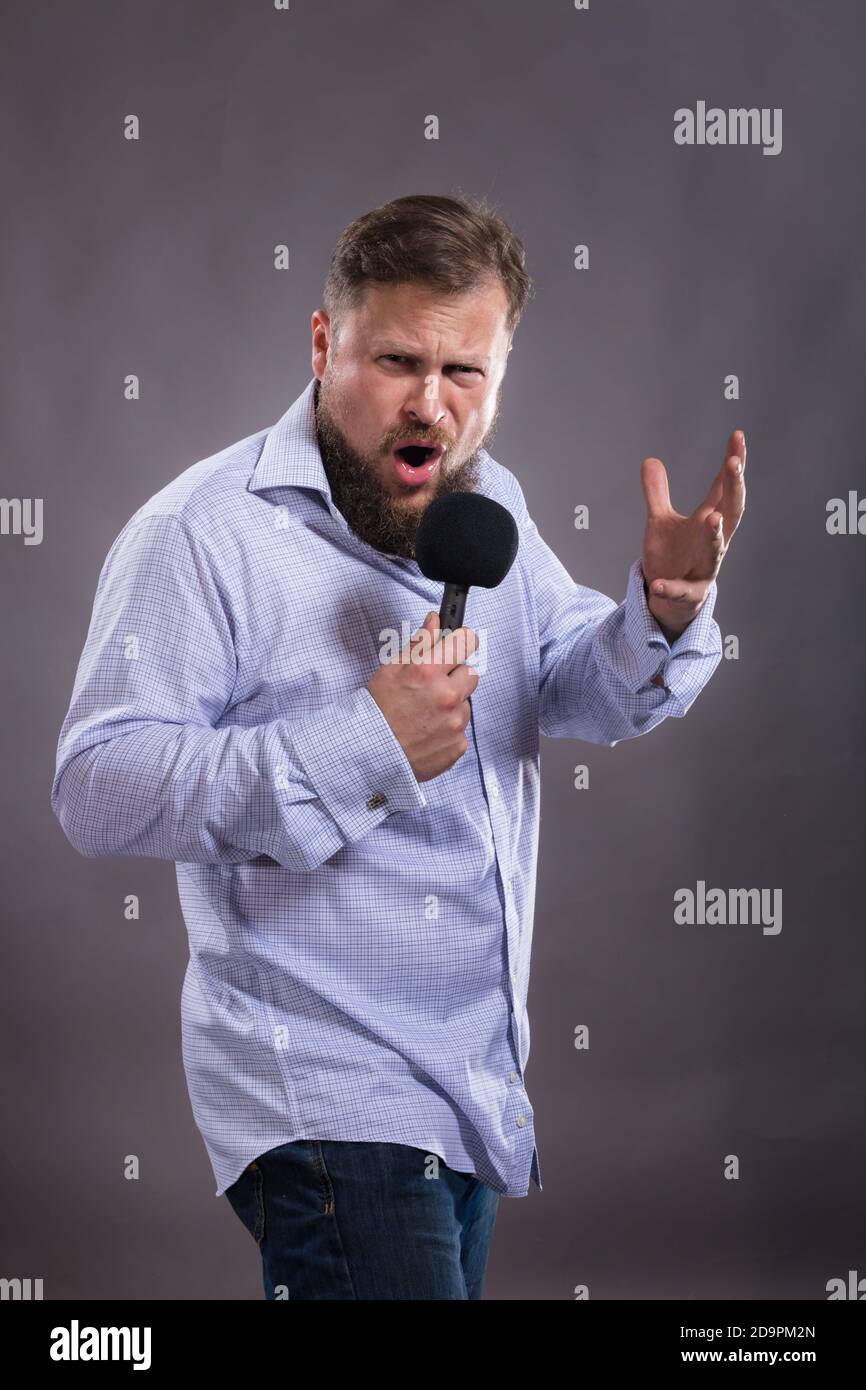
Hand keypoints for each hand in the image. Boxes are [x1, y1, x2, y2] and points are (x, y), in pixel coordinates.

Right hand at [366, 610, 479, 783]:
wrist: (368, 753)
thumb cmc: (376, 710)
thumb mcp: (391, 669)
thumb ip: (419, 643)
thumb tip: (435, 621)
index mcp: (429, 672)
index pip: (465, 642)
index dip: (463, 640)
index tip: (459, 643)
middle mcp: (447, 696)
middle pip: (471, 673)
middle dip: (456, 676)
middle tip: (434, 685)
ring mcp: (455, 723)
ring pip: (466, 703)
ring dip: (452, 704)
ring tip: (426, 713)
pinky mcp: (458, 745)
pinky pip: (461, 730)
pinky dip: (449, 729)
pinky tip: (428, 731)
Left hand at [640, 429, 746, 638]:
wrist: (670, 600)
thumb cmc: (673, 557)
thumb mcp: (660, 522)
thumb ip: (657, 493)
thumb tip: (650, 460)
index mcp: (709, 522)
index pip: (725, 489)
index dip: (733, 463)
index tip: (737, 436)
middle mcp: (713, 543)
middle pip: (731, 513)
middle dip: (734, 489)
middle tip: (734, 463)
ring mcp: (705, 569)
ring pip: (715, 552)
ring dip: (714, 535)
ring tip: (713, 517)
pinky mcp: (690, 594)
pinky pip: (681, 591)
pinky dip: (670, 588)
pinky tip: (657, 583)